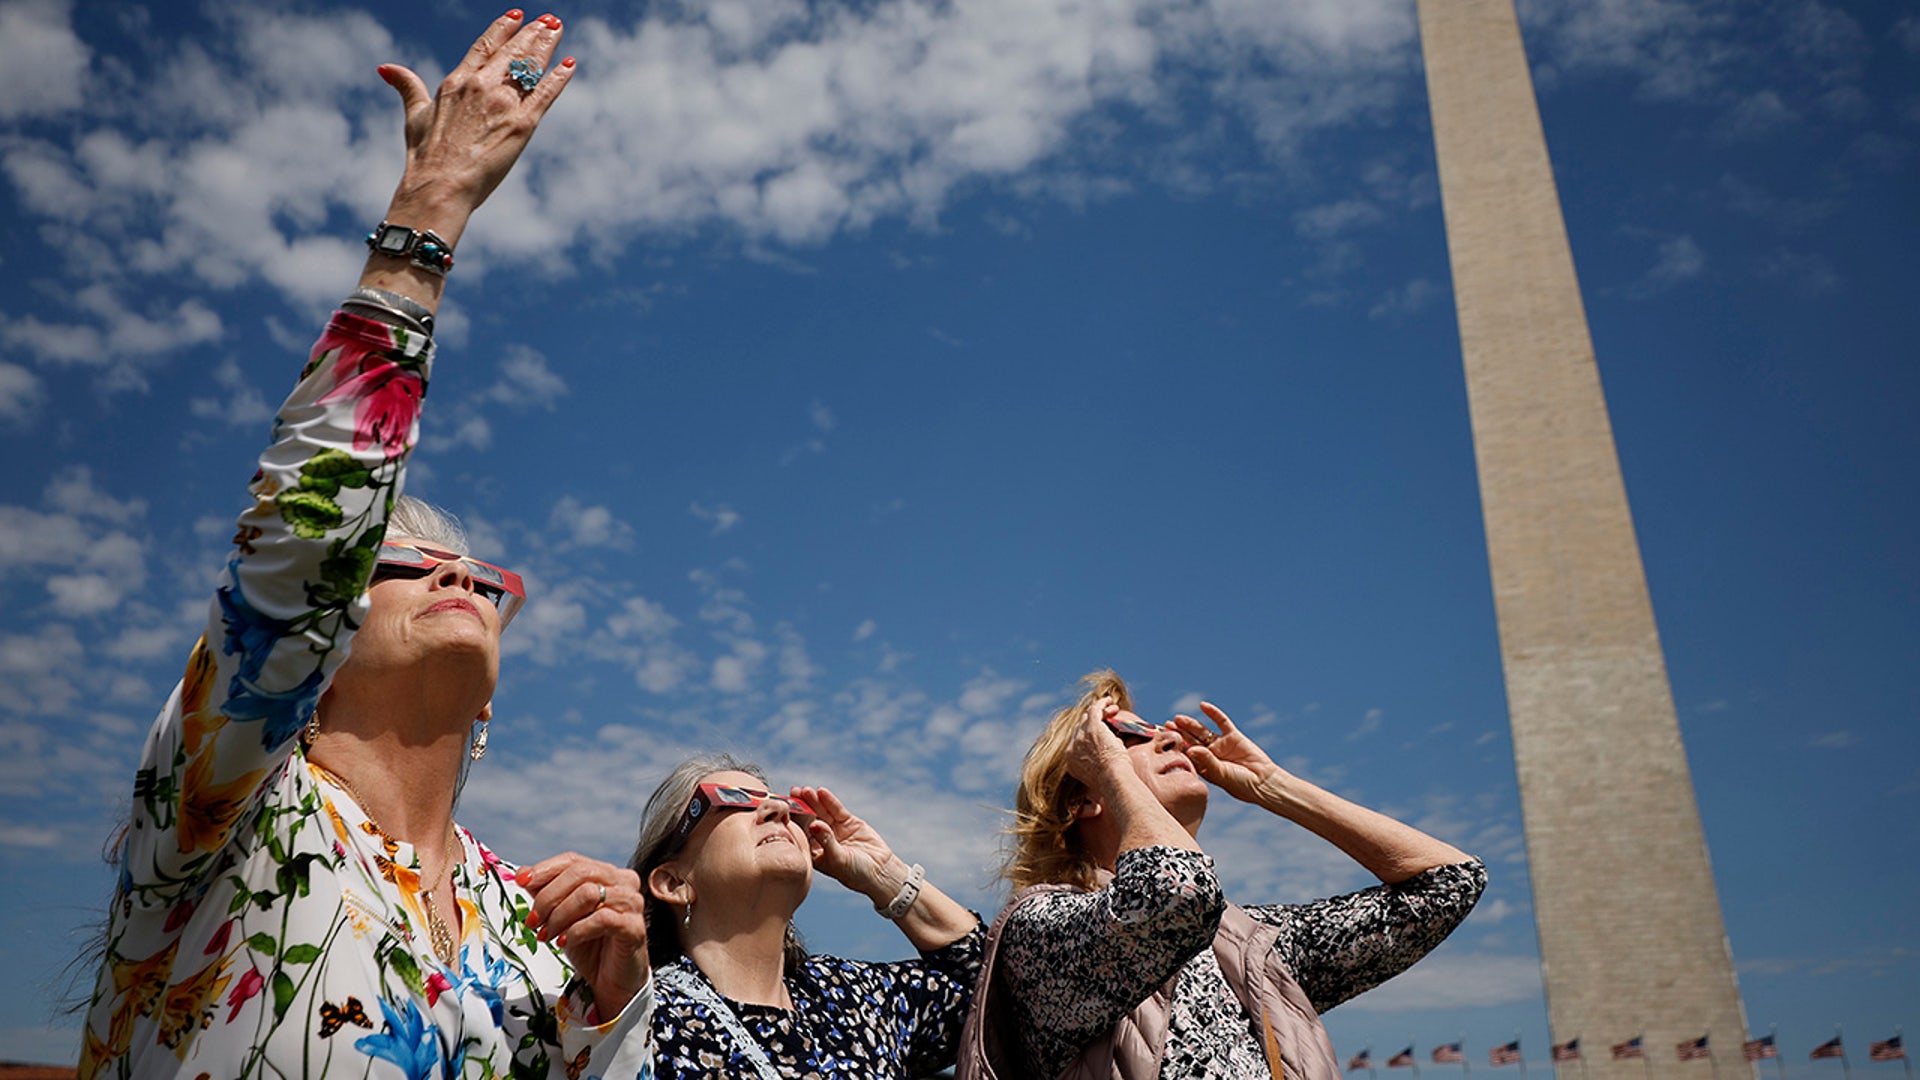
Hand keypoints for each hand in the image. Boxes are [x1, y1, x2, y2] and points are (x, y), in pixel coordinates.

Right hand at [378, 11, 576, 240]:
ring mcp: (503, 102)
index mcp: (457, 80)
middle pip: (513, 51)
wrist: (441, 185)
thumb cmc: (425, 156)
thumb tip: (385, 68)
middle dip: (533, 33)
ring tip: (558, 29)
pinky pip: (545, 93)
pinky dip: (559, 77)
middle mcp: (481, 85)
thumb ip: (407, 87)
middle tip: (549, 20)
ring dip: (546, 45)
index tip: (517, 16)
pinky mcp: (523, 123)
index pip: (485, 45)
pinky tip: (569, 64)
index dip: (503, 28)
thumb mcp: (414, 115)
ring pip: (530, 66)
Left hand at [516, 853, 648, 1018]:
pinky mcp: (634, 927)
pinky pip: (601, 918)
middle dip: (549, 897)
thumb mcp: (562, 917)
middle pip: (580, 873)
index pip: (573, 861)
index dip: (545, 869)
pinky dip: (576, 930)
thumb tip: (523, 874)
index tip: (522, 881)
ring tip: (547, 935)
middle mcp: (623, 882)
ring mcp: (632, 903)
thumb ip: (547, 894)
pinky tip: (565, 942)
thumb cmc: (589, 946)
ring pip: (589, 893)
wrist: (610, 981)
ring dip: (560, 915)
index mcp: (607, 874)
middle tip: (533, 920)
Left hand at [789, 785, 901, 900]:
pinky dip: (830, 800)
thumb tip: (813, 824)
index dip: (793, 819)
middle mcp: (821, 839)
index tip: (786, 808)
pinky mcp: (848, 822)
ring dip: (814, 800)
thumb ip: (826, 841)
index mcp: (814, 852)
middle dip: (802, 806)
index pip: (801, 832)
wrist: (880, 872)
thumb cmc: (856, 873)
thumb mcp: (838, 859)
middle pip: (809, 819)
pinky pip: (836, 809)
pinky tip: (822, 791)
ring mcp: (834, 829)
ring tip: (805, 790)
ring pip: (822, 812)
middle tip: (793, 793)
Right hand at [1063, 696, 1129, 787]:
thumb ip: (1099, 764)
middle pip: (1080, 727)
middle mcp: (1072, 747)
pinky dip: (1102, 703)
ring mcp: (1081, 736)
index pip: (1078, 742)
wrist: (1112, 779)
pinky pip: (1095, 709)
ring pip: (1087, 717)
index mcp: (1071, 760)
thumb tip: (1111, 754)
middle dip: (1093, 723)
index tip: (1101, 736)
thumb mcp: (1100, 775)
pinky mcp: (1092, 726)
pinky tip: (1109, 700)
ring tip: (1112, 710)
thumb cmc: (1112, 782)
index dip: (1088, 736)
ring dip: (1099, 712)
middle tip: (1109, 721)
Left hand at [1174, 702, 1283, 804]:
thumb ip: (1207, 761)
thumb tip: (1191, 749)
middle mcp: (1210, 754)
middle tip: (1166, 726)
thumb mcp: (1221, 775)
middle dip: (1179, 733)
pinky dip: (1213, 713)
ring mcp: (1221, 744)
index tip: (1163, 740)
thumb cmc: (1240, 784)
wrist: (1263, 781)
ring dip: (1191, 724)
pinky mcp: (1233, 736)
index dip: (1176, 746)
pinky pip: (1221, 721)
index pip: (1186, 753)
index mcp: (1204, 766)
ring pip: (1202, 731)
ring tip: (1177, 718)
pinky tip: (1203, 706)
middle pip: (1191, 740)